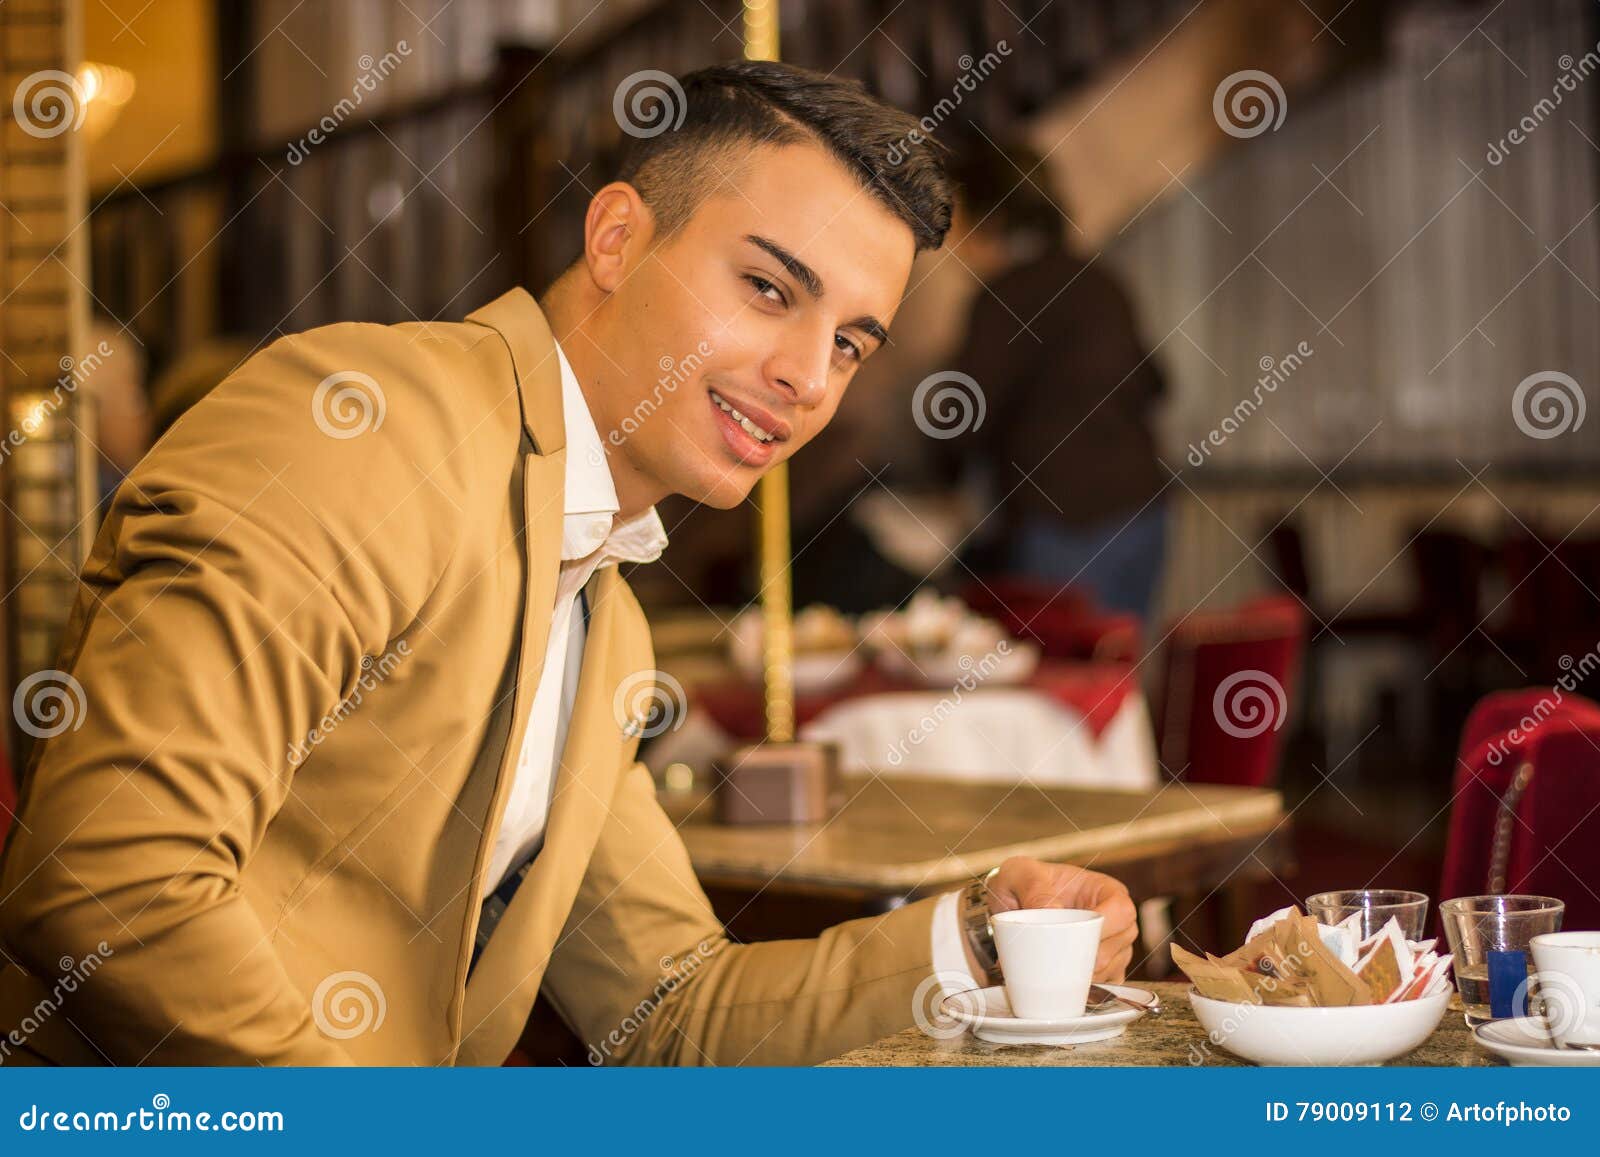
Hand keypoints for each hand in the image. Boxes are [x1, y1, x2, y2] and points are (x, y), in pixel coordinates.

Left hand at [986, 857, 1138, 982]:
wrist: (1011, 904)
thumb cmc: (1022, 884)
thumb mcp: (1019, 873)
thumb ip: (1033, 887)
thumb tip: (1054, 912)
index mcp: (1105, 891)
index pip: (1121, 911)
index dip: (1106, 928)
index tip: (1076, 937)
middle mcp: (1116, 920)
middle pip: (1119, 945)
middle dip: (1088, 957)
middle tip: (1053, 958)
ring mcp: (1113, 948)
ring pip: (1111, 970)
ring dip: (1081, 975)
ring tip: (1048, 967)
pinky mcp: (1104, 972)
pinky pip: (1102, 987)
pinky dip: (1081, 989)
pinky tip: (1057, 982)